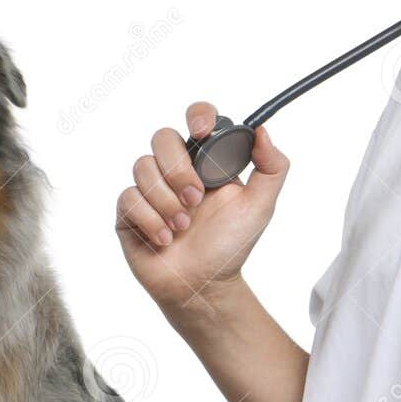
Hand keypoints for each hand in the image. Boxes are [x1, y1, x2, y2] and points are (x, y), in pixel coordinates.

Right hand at [115, 101, 289, 313]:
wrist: (204, 286)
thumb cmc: (229, 246)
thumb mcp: (260, 206)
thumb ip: (271, 168)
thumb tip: (262, 130)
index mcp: (205, 161)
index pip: (197, 118)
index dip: (197, 116)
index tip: (202, 132)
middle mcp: (175, 169)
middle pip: (162, 137)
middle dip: (179, 169)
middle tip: (196, 200)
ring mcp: (149, 189)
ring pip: (142, 166)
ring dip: (167, 201)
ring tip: (183, 227)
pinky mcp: (129, 211)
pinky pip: (129, 197)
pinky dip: (150, 220)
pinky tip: (165, 239)